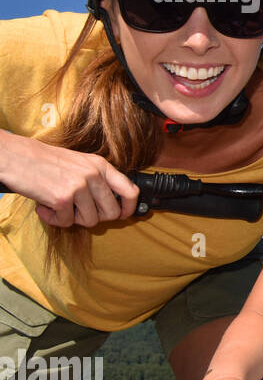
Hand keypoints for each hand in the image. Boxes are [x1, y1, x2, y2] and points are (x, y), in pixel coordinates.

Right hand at [0, 131, 137, 226]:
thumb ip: (97, 179)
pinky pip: (66, 222)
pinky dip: (54, 219)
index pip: (130, 191)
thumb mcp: (79, 163)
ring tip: (58, 206)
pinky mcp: (63, 199)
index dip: (129, 208)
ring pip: (90, 220)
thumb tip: (114, 204)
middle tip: (78, 211)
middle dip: (95, 217)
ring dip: (72, 218)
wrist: (15, 156)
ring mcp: (79, 187)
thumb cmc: (45, 161)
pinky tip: (45, 207)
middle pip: (111, 212)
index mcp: (100, 165)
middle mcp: (94, 175)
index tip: (122, 216)